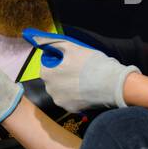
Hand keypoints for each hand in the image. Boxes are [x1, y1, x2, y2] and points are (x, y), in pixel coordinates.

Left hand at [23, 29, 138, 112]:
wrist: (111, 84)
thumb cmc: (90, 62)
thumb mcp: (71, 46)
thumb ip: (51, 42)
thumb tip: (35, 38)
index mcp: (47, 74)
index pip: (46, 64)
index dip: (58, 60)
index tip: (70, 59)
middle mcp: (49, 90)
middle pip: (52, 79)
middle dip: (61, 74)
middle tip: (78, 69)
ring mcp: (60, 101)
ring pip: (60, 90)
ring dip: (67, 85)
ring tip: (82, 80)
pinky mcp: (71, 110)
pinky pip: (69, 100)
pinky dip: (75, 95)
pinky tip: (85, 89)